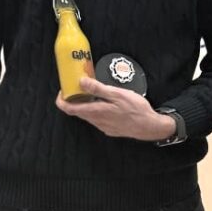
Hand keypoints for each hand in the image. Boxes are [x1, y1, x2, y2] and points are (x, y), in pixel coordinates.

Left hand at [54, 77, 173, 140]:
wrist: (149, 126)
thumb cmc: (135, 109)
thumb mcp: (117, 94)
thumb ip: (98, 88)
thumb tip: (81, 82)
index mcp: (95, 112)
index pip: (69, 109)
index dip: (61, 100)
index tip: (63, 90)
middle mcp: (96, 121)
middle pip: (77, 111)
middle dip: (75, 98)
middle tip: (79, 86)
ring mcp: (102, 126)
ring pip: (87, 114)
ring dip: (86, 103)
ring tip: (94, 91)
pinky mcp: (109, 128)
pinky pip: (97, 118)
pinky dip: (95, 109)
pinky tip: (106, 101)